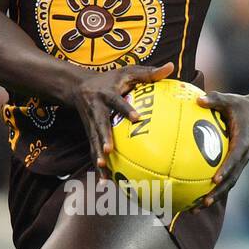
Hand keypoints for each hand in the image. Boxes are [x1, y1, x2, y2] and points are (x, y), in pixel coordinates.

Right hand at [69, 60, 175, 175]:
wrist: (78, 87)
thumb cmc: (110, 79)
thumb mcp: (127, 71)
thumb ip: (148, 72)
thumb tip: (170, 67)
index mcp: (106, 94)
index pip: (116, 102)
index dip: (125, 109)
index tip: (136, 118)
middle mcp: (96, 110)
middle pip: (99, 125)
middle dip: (103, 138)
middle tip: (109, 151)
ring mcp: (90, 124)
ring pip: (93, 141)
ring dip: (98, 156)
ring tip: (104, 172)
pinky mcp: (89, 134)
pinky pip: (93, 150)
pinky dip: (98, 166)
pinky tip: (105, 181)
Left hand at [191, 89, 248, 208]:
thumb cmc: (241, 105)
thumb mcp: (230, 99)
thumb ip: (215, 99)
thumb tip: (198, 99)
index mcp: (242, 142)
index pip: (234, 158)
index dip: (225, 169)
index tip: (214, 179)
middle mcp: (243, 157)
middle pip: (231, 180)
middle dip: (217, 193)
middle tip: (202, 203)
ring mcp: (240, 163)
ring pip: (228, 185)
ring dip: (213, 198)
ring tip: (196, 209)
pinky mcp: (235, 165)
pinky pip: (224, 180)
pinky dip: (212, 191)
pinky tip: (195, 197)